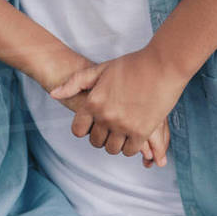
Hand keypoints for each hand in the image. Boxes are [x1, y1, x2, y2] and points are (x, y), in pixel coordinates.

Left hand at [50, 48, 184, 165]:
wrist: (162, 65)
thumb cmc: (132, 64)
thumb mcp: (101, 69)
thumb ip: (75, 82)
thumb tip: (53, 94)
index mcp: (93, 102)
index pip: (78, 130)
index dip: (85, 128)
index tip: (93, 124)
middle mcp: (105, 116)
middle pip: (95, 142)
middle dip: (101, 136)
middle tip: (110, 127)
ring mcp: (123, 125)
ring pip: (112, 149)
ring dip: (116, 143)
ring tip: (122, 132)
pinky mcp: (141, 132)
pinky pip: (130, 150)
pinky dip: (130, 146)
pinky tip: (134, 135)